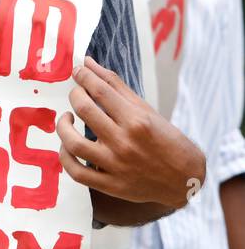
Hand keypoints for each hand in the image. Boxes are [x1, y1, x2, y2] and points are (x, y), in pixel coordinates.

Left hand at [57, 56, 205, 210]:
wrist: (185, 180)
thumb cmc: (167, 140)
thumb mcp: (147, 110)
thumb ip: (115, 86)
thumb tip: (88, 63)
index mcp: (137, 121)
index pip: (100, 91)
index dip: (84, 76)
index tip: (78, 71)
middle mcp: (125, 142)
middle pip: (85, 110)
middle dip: (74, 94)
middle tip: (76, 93)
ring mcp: (116, 165)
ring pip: (73, 143)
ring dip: (62, 126)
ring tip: (66, 117)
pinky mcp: (110, 185)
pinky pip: (76, 172)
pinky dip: (65, 157)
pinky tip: (67, 145)